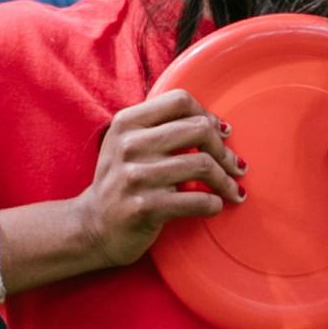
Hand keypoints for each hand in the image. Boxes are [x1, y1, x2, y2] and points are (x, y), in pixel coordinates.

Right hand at [80, 86, 241, 265]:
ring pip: (202, 164)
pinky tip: (215, 206)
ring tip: (233, 190)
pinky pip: (197, 200)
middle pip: (198, 129)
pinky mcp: (145, 207)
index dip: (208, 115)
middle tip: (235, 166)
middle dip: (224, 150)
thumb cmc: (120, 183)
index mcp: (127, 122)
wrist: (93, 228)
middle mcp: (129, 144)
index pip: (180, 100)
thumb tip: (216, 125)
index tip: (221, 134)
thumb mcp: (127, 145)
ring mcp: (136, 176)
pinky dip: (214, 204)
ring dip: (226, 181)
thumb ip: (160, 128)